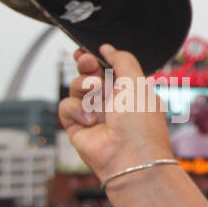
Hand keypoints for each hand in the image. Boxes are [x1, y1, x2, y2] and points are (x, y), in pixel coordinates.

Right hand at [57, 44, 174, 182]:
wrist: (130, 158)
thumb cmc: (140, 124)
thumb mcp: (137, 83)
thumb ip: (122, 61)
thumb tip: (107, 48)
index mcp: (130, 91)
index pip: (108, 68)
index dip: (95, 58)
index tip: (87, 51)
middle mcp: (112, 102)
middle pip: (89, 74)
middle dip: (87, 66)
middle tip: (88, 63)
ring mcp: (94, 114)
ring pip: (76, 87)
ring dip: (84, 87)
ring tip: (96, 96)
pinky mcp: (78, 126)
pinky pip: (66, 106)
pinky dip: (76, 110)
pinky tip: (90, 120)